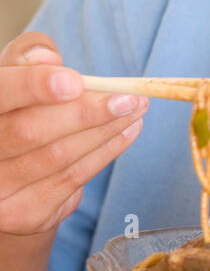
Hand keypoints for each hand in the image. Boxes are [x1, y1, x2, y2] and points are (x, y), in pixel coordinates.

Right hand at [0, 33, 148, 235]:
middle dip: (85, 114)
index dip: (32, 86)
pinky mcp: (20, 213)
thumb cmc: (17, 107)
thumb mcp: (17, 73)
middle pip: (29, 131)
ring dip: (104, 132)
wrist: (8, 171)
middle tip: (128, 98)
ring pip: (56, 158)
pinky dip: (104, 153)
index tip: (74, 81)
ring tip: (135, 109)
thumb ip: (29, 57)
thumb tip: (47, 60)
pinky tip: (126, 132)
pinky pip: (70, 180)